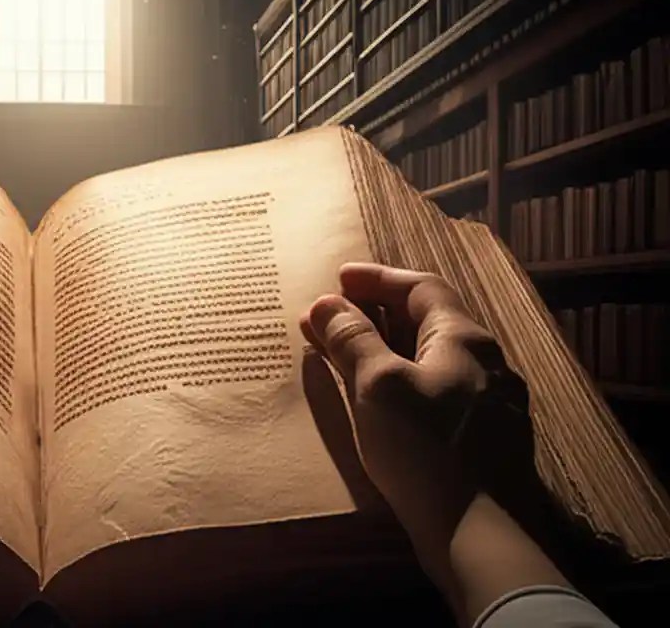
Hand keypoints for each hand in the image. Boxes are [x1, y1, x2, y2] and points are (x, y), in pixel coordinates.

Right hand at [298, 263, 529, 591]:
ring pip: (426, 360)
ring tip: (339, 356)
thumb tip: (326, 303)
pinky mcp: (478, 440)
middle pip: (424, 322)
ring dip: (381, 351)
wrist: (481, 533)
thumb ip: (352, 340)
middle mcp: (483, 363)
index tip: (338, 278)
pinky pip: (431, 392)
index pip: (420, 287)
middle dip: (372, 315)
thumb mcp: (378, 385)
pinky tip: (372, 403)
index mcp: (464, 338)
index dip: (377, 278)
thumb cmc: (427, 448)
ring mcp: (485, 404)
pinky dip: (396, 383)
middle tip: (328, 317)